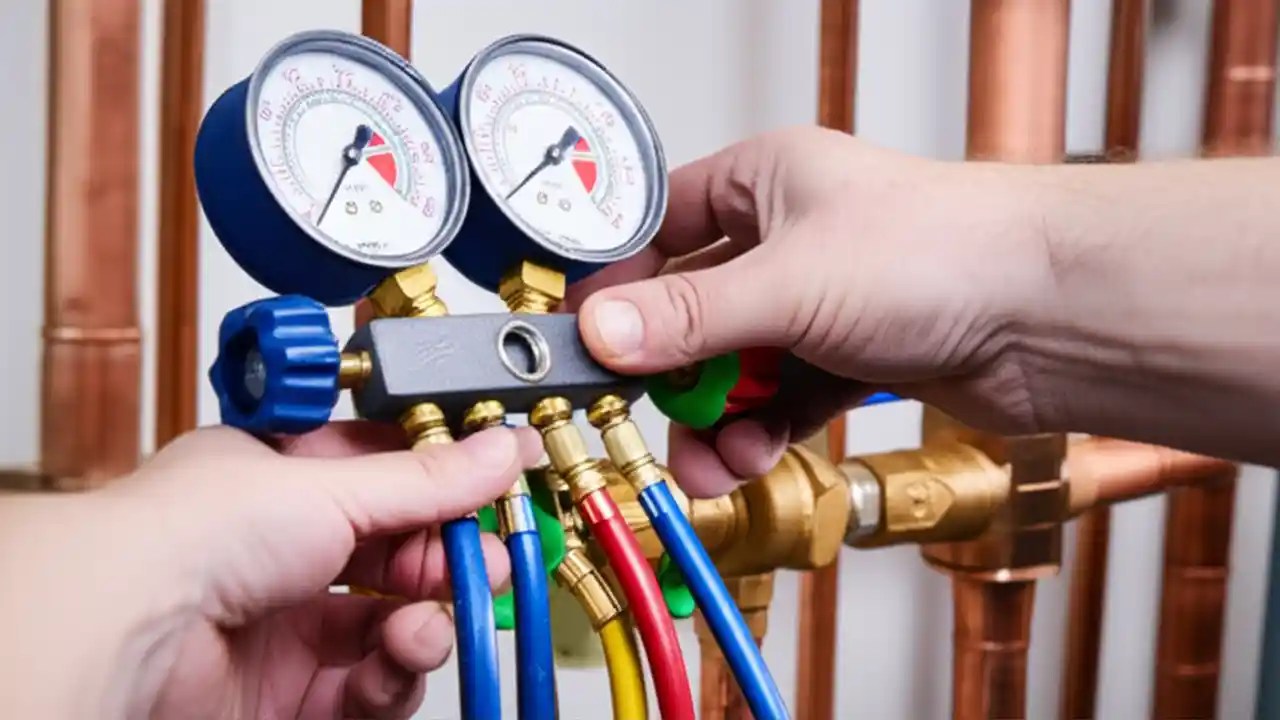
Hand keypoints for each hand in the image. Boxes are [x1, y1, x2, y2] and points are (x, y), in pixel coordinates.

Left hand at [0, 422, 541, 718]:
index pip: (388, 475)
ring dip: (425, 625)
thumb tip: (501, 448)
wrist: (129, 635)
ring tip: (426, 625)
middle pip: (397, 557)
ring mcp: (285, 625)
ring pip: (390, 627)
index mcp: (282, 478)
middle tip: (488, 564)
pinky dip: (393, 675)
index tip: (500, 487)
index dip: (446, 484)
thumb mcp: (333, 485)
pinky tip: (397, 658)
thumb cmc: (190, 534)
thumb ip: (427, 479)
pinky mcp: (287, 695)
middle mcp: (282, 550)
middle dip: (448, 562)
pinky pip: (368, 687)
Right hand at [570, 127, 1053, 495]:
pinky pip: (778, 400)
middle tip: (651, 419)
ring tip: (719, 459)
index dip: (616, 285)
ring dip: (718, 419)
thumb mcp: (790, 282)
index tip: (584, 342)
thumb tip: (601, 335)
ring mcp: (816, 302)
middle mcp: (785, 239)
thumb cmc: (947, 250)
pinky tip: (756, 457)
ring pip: (733, 368)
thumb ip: (689, 316)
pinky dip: (762, 432)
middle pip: (689, 312)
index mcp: (763, 182)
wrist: (1051, 315)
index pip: (657, 228)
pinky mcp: (847, 358)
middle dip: (672, 376)